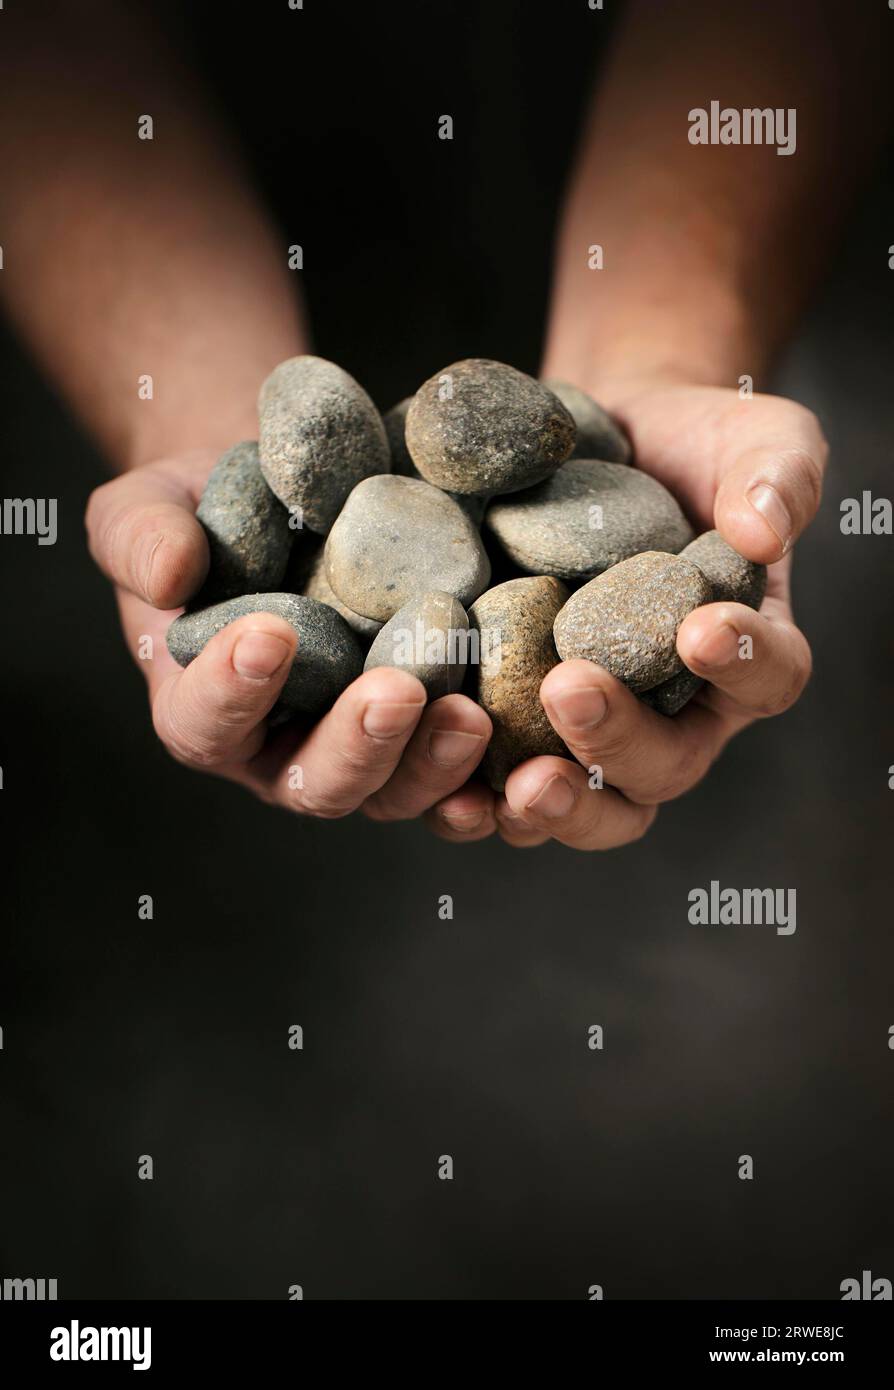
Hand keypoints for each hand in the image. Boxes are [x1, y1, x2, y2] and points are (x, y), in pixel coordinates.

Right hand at [85, 451, 492, 817]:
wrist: (291, 498)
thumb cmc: (208, 507)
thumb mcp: (149, 507)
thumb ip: (139, 538)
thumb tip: (169, 574)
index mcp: (205, 707)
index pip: (206, 721)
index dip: (231, 690)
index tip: (267, 633)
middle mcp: (284, 748)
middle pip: (317, 781)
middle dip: (358, 744)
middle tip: (397, 692)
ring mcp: (363, 748)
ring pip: (395, 790)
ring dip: (434, 763)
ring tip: (472, 715)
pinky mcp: (428, 731)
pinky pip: (459, 774)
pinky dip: (491, 775)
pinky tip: (529, 754)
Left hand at [427, 378, 826, 848]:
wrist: (597, 444)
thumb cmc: (690, 445)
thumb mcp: (754, 440)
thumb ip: (776, 477)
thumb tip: (764, 530)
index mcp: (742, 654)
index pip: (765, 675)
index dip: (742, 663)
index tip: (703, 627)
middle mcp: (672, 713)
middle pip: (664, 768)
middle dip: (617, 745)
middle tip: (570, 691)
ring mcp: (590, 731)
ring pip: (589, 807)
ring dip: (552, 804)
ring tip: (514, 782)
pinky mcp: (514, 728)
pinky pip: (497, 788)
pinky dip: (469, 795)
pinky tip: (443, 789)